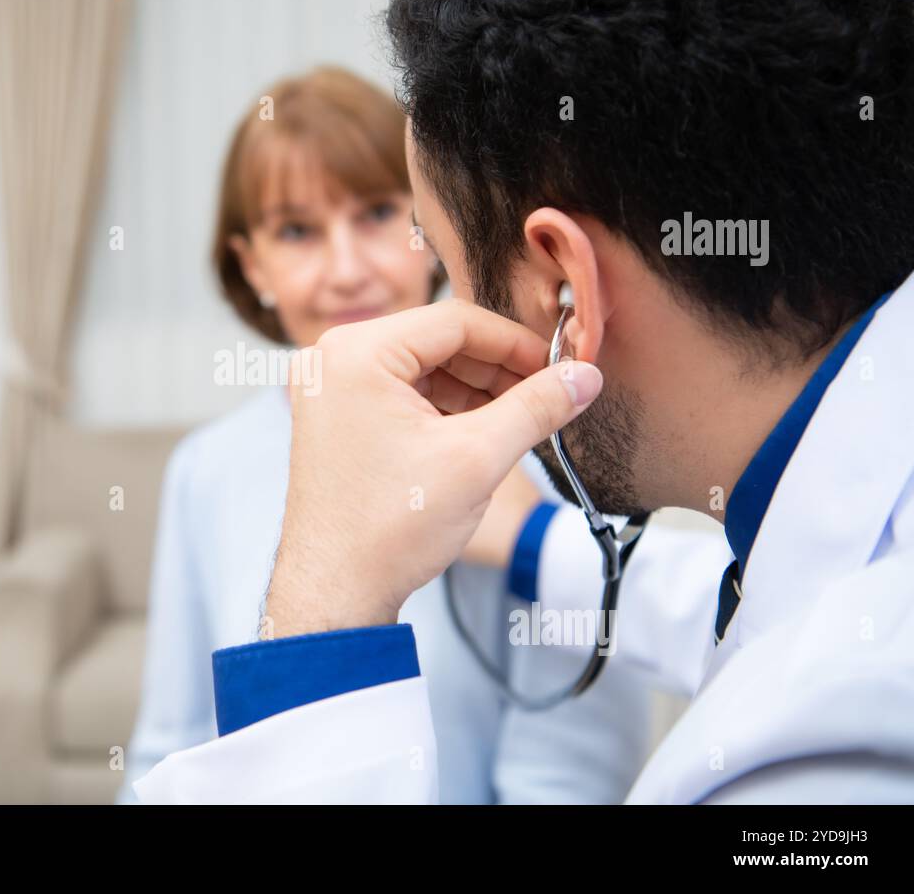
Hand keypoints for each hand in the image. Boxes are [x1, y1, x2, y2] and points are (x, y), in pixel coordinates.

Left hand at [264, 298, 600, 637]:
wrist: (336, 591)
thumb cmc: (389, 527)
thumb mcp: (478, 459)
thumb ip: (536, 407)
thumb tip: (585, 376)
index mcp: (355, 352)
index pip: (455, 321)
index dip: (516, 343)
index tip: (559, 368)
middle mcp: (331, 359)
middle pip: (437, 341)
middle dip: (496, 369)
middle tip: (548, 395)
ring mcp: (329, 389)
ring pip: (423, 369)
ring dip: (474, 390)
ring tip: (522, 420)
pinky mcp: (336, 417)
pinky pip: (402, 394)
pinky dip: (445, 409)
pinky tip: (483, 433)